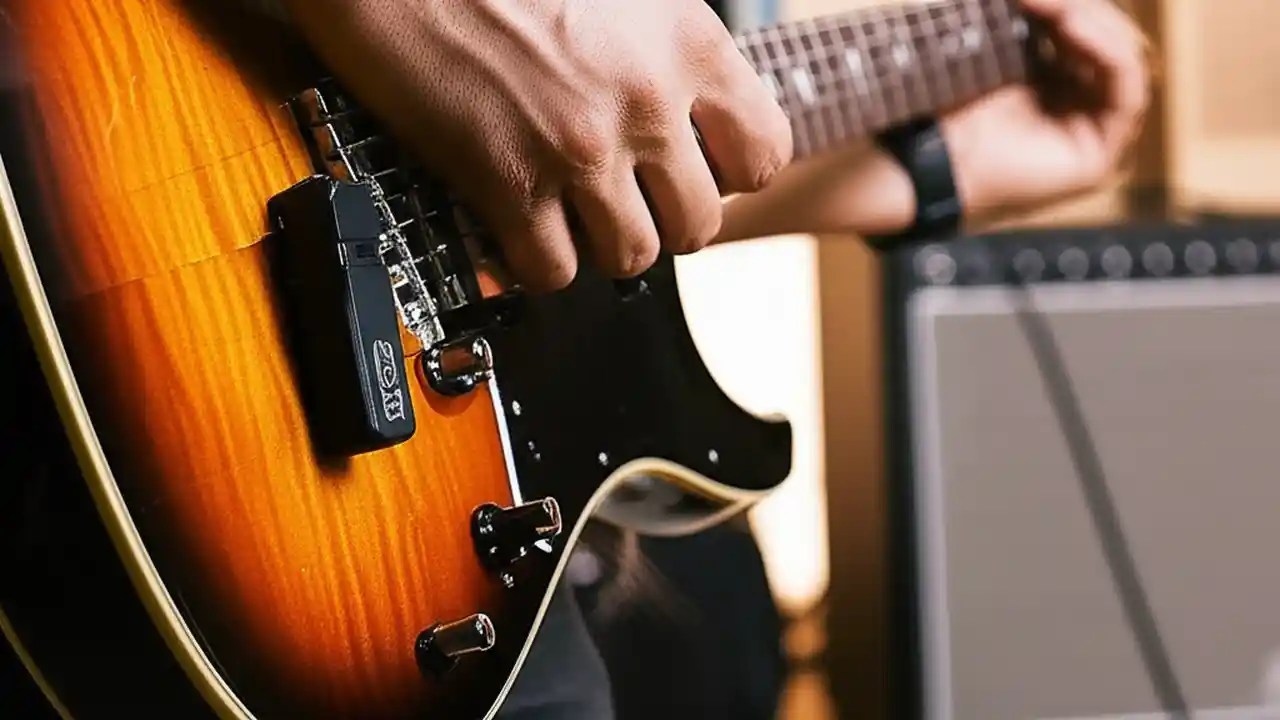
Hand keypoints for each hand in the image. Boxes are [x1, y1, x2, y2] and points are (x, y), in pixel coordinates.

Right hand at [282, 0, 792, 290]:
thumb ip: (667, 47)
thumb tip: (691, 106)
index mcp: (687, 43)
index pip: (762, 154)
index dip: (731, 176)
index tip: (700, 173)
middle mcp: (645, 102)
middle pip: (699, 224)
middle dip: (665, 223)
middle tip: (631, 202)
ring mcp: (579, 149)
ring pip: (631, 257)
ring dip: (604, 247)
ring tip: (576, 216)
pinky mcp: (509, 183)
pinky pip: (551, 271)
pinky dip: (538, 262)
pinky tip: (522, 227)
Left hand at [941, 0, 1151, 224]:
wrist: (936, 157)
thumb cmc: (957, 108)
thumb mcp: (1008, 52)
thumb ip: (1041, 22)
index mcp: (1064, 87)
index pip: (1095, 33)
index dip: (1077, 5)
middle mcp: (1085, 112)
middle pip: (1114, 45)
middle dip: (1086, 10)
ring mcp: (1096, 138)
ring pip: (1125, 63)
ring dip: (1095, 24)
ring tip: (1059, 6)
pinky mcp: (1100, 159)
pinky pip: (1128, 95)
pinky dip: (1108, 54)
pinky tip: (1072, 27)